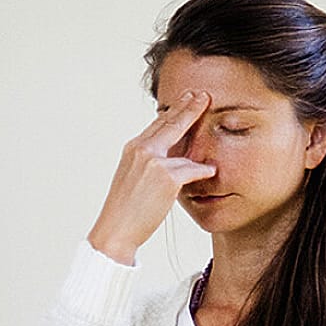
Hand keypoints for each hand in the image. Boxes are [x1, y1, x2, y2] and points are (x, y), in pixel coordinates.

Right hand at [87, 91, 215, 264]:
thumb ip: (149, 164)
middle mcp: (141, 150)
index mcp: (132, 149)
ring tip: (207, 113)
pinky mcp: (166, 177)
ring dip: (196, 129)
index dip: (172, 110)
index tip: (184, 99)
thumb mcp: (133, 179)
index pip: (156, 125)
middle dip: (187, 107)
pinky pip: (191, 169)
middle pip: (169, 123)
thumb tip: (170, 159)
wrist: (115, 230)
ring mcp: (153, 162)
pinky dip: (201, 171)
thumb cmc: (124, 211)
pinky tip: (210, 170)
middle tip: (202, 95)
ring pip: (181, 145)